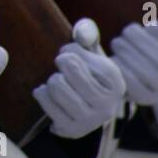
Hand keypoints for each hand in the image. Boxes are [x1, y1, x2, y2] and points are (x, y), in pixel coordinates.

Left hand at [32, 18, 125, 137]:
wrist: (85, 112)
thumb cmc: (88, 76)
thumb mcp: (91, 55)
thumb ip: (87, 36)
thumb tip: (83, 28)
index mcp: (116, 81)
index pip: (78, 52)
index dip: (68, 50)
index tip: (73, 56)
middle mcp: (108, 102)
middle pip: (68, 66)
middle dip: (60, 64)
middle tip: (63, 68)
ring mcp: (91, 119)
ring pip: (56, 84)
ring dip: (51, 80)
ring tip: (60, 82)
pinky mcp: (72, 129)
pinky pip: (45, 99)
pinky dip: (42, 93)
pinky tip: (51, 95)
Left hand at [109, 22, 157, 104]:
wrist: (119, 48)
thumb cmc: (141, 23)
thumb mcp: (155, 4)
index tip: (148, 24)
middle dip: (142, 44)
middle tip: (125, 33)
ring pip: (153, 78)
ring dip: (131, 57)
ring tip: (118, 43)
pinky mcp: (144, 97)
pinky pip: (136, 90)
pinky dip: (123, 73)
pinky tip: (114, 59)